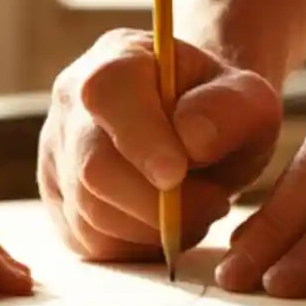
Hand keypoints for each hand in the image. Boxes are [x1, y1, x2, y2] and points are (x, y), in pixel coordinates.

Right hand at [39, 29, 281, 260]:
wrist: (197, 130)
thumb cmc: (219, 112)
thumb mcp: (247, 99)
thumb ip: (229, 109)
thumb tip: (192, 139)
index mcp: (115, 60)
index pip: (108, 94)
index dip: (140, 139)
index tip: (178, 174)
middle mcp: (71, 105)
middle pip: (94, 168)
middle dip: (159, 203)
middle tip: (214, 202)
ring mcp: (57, 155)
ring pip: (91, 214)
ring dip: (155, 228)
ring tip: (196, 209)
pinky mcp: (60, 202)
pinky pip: (90, 240)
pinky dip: (138, 244)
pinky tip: (167, 223)